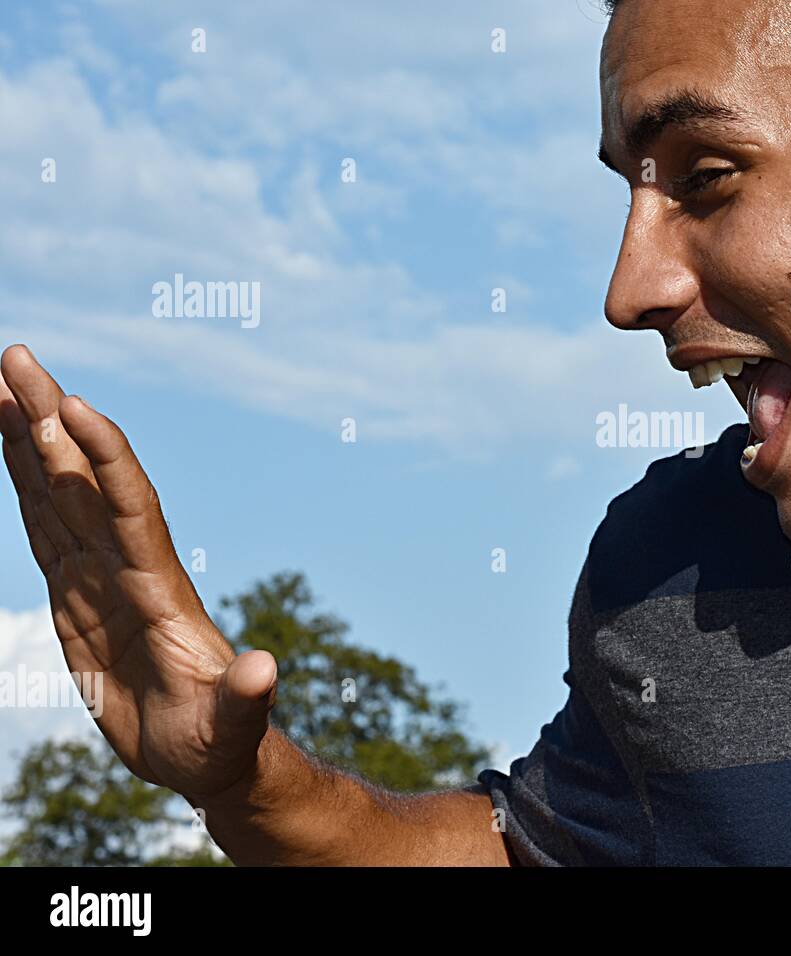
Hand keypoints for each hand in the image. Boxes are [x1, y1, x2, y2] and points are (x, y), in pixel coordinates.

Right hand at [0, 344, 276, 799]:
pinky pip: (42, 526)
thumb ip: (245, 699)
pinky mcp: (76, 594)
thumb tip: (264, 671)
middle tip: (16, 355)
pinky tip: (6, 444)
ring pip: (57, 492)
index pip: (131, 509)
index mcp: (161, 590)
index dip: (105, 460)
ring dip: (27, 437)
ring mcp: (100, 576)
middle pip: (84, 481)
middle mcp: (129, 568)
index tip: (72, 405)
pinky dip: (21, 483)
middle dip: (49, 419)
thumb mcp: (233, 725)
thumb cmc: (222, 740)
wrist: (210, 751)